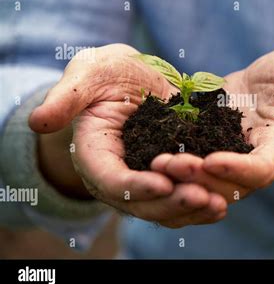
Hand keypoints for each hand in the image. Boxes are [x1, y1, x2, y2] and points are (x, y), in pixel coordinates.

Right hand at [30, 44, 226, 227]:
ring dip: (192, 209)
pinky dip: (202, 201)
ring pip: (167, 207)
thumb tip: (38, 122)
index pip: (111, 180)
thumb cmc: (108, 73)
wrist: (135, 79)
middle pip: (143, 203)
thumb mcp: (89, 75)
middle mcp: (121, 175)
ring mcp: (147, 179)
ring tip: (218, 204)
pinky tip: (224, 200)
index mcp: (96, 155)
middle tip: (201, 197)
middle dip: (171, 203)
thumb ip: (67, 97)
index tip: (162, 182)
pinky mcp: (171, 176)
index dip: (134, 186)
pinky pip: (185, 196)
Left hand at [151, 45, 273, 201]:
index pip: (262, 170)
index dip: (239, 171)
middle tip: (166, 165)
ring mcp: (229, 153)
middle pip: (225, 181)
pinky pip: (189, 152)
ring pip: (202, 174)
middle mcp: (253, 159)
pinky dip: (170, 153)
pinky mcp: (210, 140)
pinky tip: (145, 146)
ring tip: (151, 160)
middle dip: (197, 177)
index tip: (211, 161)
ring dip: (178, 172)